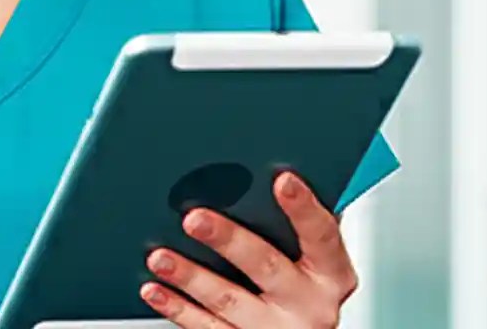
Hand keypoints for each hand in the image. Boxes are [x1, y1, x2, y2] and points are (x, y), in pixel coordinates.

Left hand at [139, 172, 356, 327]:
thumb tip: (263, 174)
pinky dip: (176, 308)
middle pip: (266, 266)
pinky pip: (206, 327)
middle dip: (229, 240)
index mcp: (332, 274)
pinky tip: (155, 289)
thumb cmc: (301, 288)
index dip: (304, 207)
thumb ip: (297, 224)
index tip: (283, 180)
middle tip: (195, 219)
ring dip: (191, 276)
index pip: (323, 235)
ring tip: (160, 257)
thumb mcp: (312, 260)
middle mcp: (309, 305)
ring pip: (228, 300)